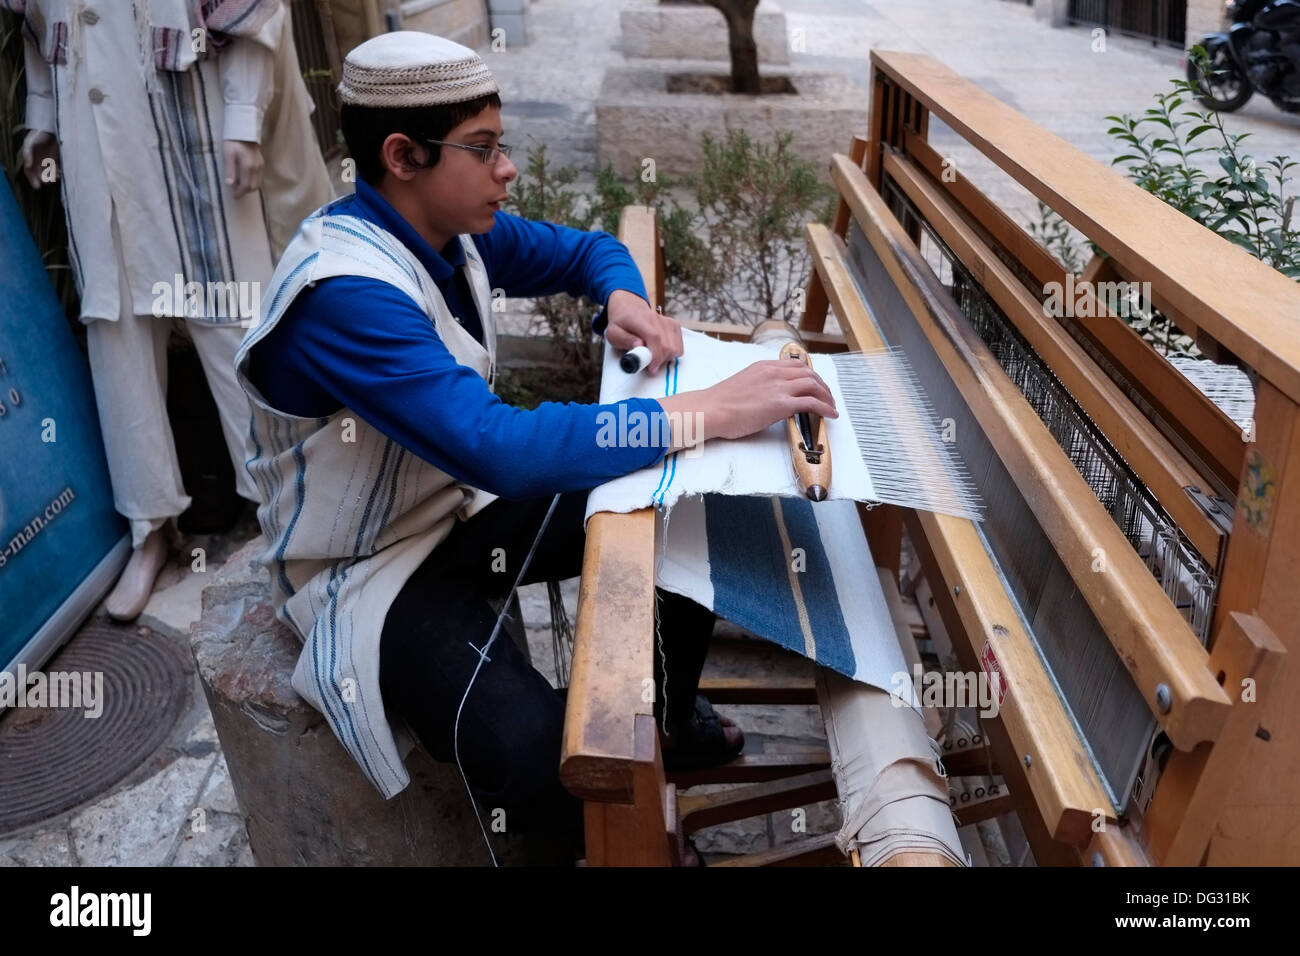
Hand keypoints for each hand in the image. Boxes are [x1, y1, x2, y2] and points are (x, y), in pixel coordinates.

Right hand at [21, 130, 57, 189]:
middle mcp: (38, 160)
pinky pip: (57, 170)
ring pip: (48, 173)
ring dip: (51, 177)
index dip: (32, 180)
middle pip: (39, 174)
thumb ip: (27, 152)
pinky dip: (58, 173)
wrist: (52, 129)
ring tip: (55, 177)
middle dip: (43, 180)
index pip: (29, 171)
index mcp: (30, 158)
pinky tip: (60, 174)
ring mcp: (47, 161)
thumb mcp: (30, 142)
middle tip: (47, 183)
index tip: (38, 187)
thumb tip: (27, 165)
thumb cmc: (39, 134)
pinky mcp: (56, 160)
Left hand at [223, 140, 263, 197]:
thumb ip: (230, 170)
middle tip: (236, 192)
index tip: (234, 196)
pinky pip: (259, 177)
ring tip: (240, 186)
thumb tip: (229, 184)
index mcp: (248, 167)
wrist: (244, 130)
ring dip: (250, 187)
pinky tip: (246, 178)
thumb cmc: (234, 142)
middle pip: (253, 187)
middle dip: (245, 191)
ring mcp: (260, 166)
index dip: (240, 193)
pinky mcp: (261, 163)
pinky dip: (253, 181)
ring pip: (257, 183)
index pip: (246, 186)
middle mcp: (257, 168)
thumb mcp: (228, 154)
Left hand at [604, 290, 683, 374]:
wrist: (629, 308)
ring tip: (654, 356)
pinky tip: (661, 351)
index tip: (651, 368)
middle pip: (668, 346)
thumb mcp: (613, 333)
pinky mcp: (674, 325)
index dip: (656, 356)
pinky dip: (672, 352)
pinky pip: (679, 345)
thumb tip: (639, 345)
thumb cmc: (621, 323)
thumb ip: (624, 340)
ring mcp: (668, 322)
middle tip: (649, 364)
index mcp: (641, 321)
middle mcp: (657, 319)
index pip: (655, 338)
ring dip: (666, 358)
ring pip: (676, 348)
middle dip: (659, 361)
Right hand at [658, 358, 837, 450]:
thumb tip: (769, 396)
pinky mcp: (781, 404)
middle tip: (827, 397)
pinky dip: (825, 407)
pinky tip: (830, 415)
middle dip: (822, 385)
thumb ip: (760, 385)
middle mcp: (774, 372)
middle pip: (809, 372)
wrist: (710, 410)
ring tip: (831, 407)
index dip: (810, 374)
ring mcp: (778, 387)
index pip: (795, 365)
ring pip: (814, 384)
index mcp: (764, 366)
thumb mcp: (743, 384)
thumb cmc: (720, 404)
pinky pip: (812, 402)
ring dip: (827, 396)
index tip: (815, 385)